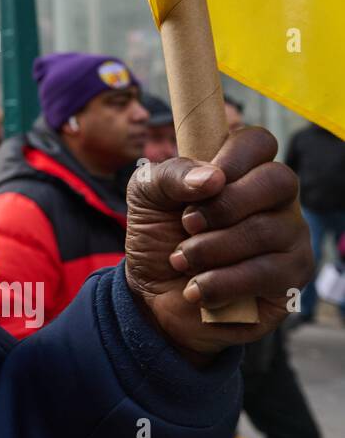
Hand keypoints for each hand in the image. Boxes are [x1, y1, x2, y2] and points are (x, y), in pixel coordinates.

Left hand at [124, 125, 311, 362]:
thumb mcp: (146, 196)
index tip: (200, 184)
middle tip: (187, 224)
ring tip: (181, 261)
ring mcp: (289, 235)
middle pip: (278, 180)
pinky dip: (221, 282)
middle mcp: (274, 198)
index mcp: (241, 169)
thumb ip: (169, 175)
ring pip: (267, 230)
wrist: (153, 296)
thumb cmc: (157, 236)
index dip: (232, 157)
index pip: (259, 142)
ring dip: (210, 249)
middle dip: (225, 205)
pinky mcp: (291, 276)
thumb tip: (212, 178)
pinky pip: (268, 273)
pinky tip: (196, 288)